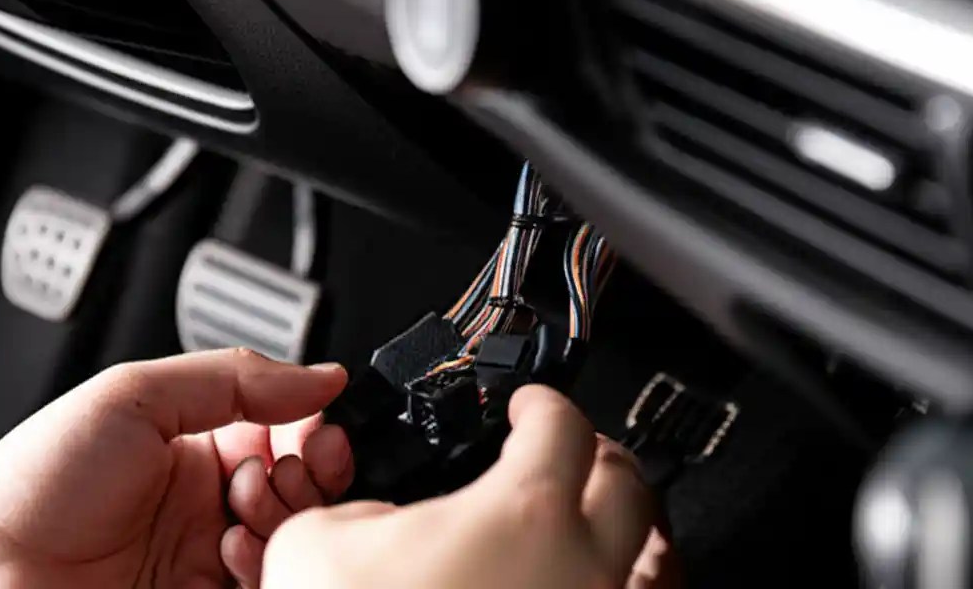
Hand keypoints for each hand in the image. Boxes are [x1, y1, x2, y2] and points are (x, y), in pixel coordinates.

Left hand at [0, 348, 353, 587]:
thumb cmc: (40, 479)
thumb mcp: (136, 396)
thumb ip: (233, 378)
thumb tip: (320, 376)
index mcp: (203, 442)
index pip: (293, 432)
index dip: (316, 432)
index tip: (320, 432)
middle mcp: (212, 499)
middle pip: (304, 490)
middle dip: (305, 480)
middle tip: (272, 474)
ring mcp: (210, 554)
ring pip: (292, 541)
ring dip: (282, 524)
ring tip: (239, 514)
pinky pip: (266, 583)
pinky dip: (264, 567)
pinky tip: (231, 551)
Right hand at [262, 385, 679, 588]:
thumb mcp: (322, 541)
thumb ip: (363, 509)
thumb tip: (381, 521)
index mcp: (525, 513)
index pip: (562, 425)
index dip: (541, 402)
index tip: (528, 405)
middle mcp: (580, 568)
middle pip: (629, 485)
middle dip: (598, 455)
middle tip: (569, 450)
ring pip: (651, 561)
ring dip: (625, 529)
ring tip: (593, 521)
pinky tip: (582, 587)